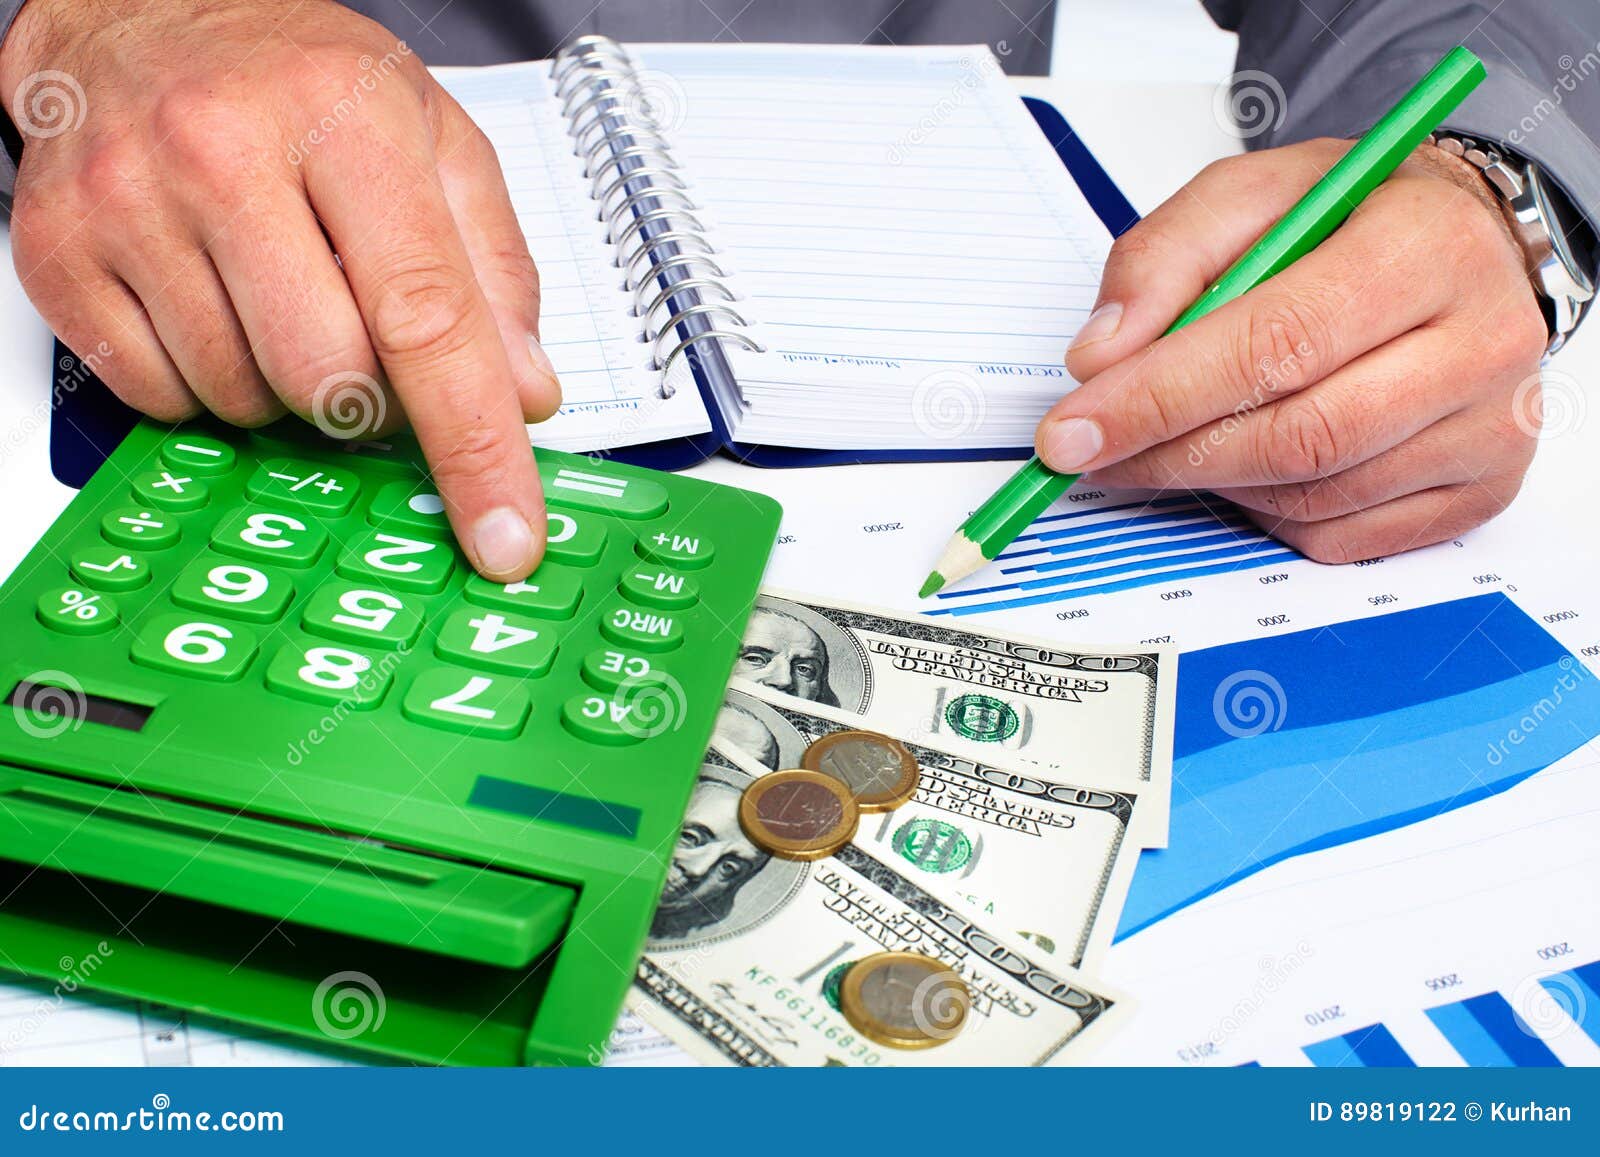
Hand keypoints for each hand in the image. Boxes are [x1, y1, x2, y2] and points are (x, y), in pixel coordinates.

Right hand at [2, 0, 559, 579]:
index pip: (428, 318)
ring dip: (288, 387)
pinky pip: (161, 399)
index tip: (504, 537)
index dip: (475, 445)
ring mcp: (126, 205)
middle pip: (331, 382)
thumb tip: (523, 394)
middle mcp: (221, 153)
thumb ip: (496, 270)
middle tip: (372, 344)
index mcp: (342, 118)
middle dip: (371, 401)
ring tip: (284, 294)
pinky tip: (216, 303)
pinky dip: (207, 383)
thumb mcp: (434, 140)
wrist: (139, 14)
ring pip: (246, 400)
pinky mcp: (58, 254)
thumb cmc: (298, 76)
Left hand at [1037, 138, 1548, 562]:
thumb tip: (1100, 359)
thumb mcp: (1253, 195)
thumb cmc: (1357, 218)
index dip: (1161, 396)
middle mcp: (1481, 342)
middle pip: (1299, 436)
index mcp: (1425, 247)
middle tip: (1098, 451)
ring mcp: (1492, 427)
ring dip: (1216, 482)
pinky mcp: (1482, 489)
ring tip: (1174, 442)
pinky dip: (1269, 515)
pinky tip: (1247, 465)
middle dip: (1172, 453)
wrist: (1467, 245)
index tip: (1076, 429)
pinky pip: (1341, 536)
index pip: (1277, 343)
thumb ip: (1163, 258)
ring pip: (1315, 496)